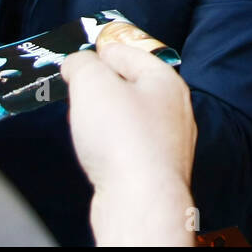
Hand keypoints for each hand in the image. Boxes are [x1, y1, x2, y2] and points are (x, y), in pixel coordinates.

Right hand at [63, 40, 196, 245]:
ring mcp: (167, 142)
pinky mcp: (155, 170)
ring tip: (85, 118)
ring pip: (132, 117)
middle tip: (78, 86)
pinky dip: (112, 143)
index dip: (102, 50)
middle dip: (103, 85)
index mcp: (165, 80)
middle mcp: (173, 110)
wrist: (139, 200)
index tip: (83, 54)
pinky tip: (98, 149)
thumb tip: (77, 63)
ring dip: (106, 116)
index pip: (130, 52)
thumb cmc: (123, 139)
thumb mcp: (92, 83)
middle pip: (133, 86)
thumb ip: (82, 64)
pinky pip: (130, 146)